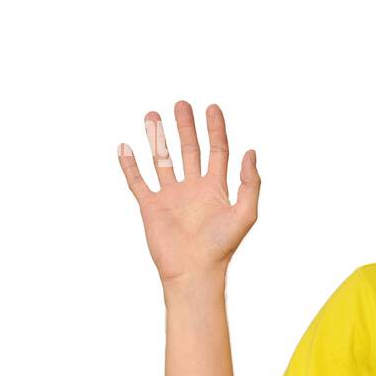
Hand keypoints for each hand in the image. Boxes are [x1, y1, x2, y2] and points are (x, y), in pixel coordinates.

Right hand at [118, 101, 259, 284]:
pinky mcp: (150, 207)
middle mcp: (193, 188)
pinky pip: (137, 181)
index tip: (212, 108)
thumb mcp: (246, 213)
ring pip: (162, 160)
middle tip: (181, 104)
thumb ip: (250, 183)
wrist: (195, 271)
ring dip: (157, 137)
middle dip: (185, 126)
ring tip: (152, 114)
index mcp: (216, 188)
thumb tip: (251, 152)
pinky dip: (130, 165)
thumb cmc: (223, 246)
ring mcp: (170, 196)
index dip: (216, 129)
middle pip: (189, 149)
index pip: (217, 150)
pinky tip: (125, 147)